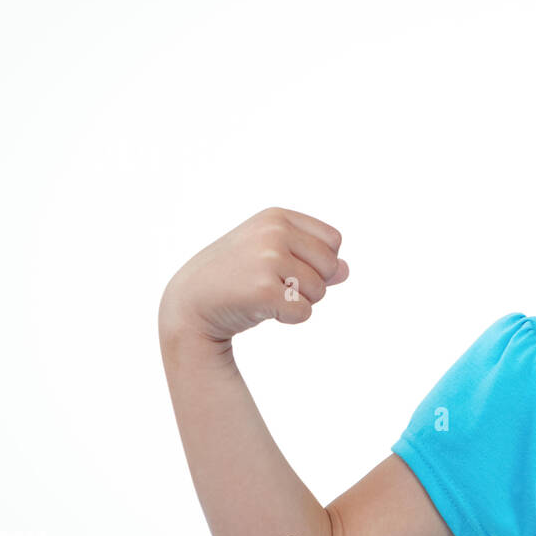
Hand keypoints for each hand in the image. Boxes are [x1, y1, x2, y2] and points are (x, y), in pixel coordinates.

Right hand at [159, 207, 348, 342]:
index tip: (288, 267)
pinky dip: (289, 317)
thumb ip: (312, 259)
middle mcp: (273, 232)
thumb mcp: (271, 256)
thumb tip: (346, 270)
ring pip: (320, 291)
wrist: (189, 303)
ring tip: (265, 295)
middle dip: (312, 284)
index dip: (320, 262)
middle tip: (276, 285)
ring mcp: (267, 259)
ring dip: (299, 301)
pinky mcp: (263, 290)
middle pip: (331, 266)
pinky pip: (304, 312)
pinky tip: (261, 309)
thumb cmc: (235, 278)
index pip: (333, 241)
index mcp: (277, 217)